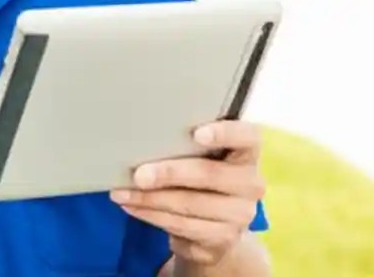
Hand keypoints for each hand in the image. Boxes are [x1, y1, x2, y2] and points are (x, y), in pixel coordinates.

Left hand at [110, 120, 265, 266]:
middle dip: (169, 173)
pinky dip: (151, 215)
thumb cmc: (204, 176)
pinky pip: (181, 226)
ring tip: (122, 192)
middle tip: (139, 174)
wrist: (219, 223)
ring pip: (189, 205)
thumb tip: (140, 140)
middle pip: (209, 174)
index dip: (224, 133)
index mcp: (248, 153)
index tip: (197, 133)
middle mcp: (251, 184)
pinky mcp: (222, 239)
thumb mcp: (203, 157)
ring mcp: (240, 215)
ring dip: (150, 199)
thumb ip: (187, 145)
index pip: (246, 137)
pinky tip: (132, 206)